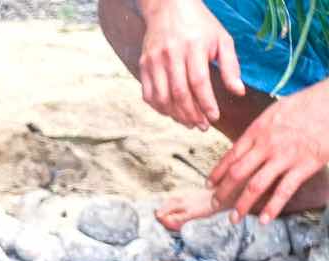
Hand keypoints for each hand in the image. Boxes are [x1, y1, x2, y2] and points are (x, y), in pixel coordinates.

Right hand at [139, 0, 244, 128]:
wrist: (169, 7)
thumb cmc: (200, 24)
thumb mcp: (222, 39)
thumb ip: (230, 66)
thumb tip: (238, 92)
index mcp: (194, 47)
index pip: (199, 82)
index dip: (206, 103)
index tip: (214, 117)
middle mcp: (171, 54)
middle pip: (179, 93)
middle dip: (192, 114)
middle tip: (202, 126)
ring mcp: (154, 61)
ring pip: (162, 97)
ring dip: (176, 114)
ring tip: (188, 122)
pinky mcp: (144, 65)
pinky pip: (149, 94)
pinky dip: (159, 108)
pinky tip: (172, 112)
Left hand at [207, 81, 328, 223]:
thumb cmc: (306, 104)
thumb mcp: (275, 112)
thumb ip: (259, 131)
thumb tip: (244, 146)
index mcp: (257, 130)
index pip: (230, 156)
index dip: (217, 173)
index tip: (209, 185)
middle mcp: (266, 145)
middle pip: (237, 173)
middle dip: (223, 192)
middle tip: (214, 205)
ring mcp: (285, 156)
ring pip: (255, 185)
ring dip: (242, 205)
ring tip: (234, 219)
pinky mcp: (305, 165)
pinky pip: (284, 190)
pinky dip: (272, 208)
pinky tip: (264, 220)